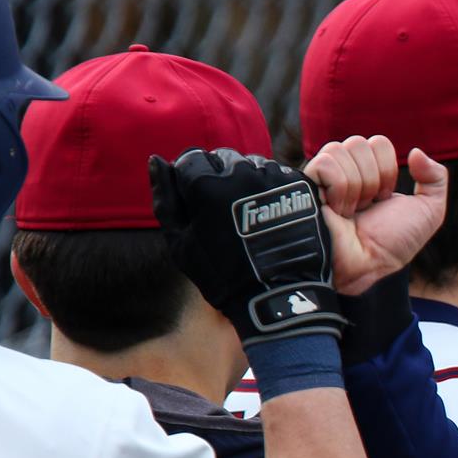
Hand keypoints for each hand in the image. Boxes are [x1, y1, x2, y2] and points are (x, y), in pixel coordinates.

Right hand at [148, 148, 345, 345]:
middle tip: (226, 210)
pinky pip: (280, 175)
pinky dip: (274, 189)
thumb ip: (166, 197)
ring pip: (253, 165)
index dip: (192, 179)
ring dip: (248, 181)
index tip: (198, 201)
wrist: (279, 298)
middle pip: (224, 159)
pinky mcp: (301, 188)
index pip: (192, 159)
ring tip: (250, 215)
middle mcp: (242, 173)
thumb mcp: (180, 241)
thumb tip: (156, 161)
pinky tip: (272, 215)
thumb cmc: (222, 274)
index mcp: (207, 183)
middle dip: (220, 178)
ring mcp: (275, 179)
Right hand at [303, 134, 448, 295]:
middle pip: (360, 143)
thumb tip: (415, 152)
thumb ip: (436, 179)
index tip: (385, 199)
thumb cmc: (392, 244)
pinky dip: (340, 190)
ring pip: (341, 150)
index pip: (379, 143)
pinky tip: (336, 211)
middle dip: (374, 179)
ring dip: (357, 188)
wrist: (365, 265)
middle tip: (368, 206)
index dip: (388, 172)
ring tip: (351, 212)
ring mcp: (321, 176)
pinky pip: (326, 164)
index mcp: (368, 173)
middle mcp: (343, 170)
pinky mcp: (304, 182)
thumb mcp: (429, 212)